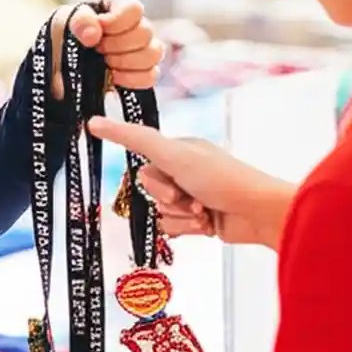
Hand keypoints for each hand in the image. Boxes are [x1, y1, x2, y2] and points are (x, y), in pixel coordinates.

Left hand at [50, 0, 163, 98]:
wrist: (60, 64)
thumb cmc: (63, 37)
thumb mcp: (62, 22)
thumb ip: (79, 21)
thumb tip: (93, 34)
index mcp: (117, 6)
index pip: (134, 9)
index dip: (117, 23)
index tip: (96, 34)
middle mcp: (135, 25)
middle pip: (145, 33)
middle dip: (117, 46)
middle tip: (97, 50)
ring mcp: (141, 48)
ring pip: (153, 54)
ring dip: (125, 62)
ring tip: (104, 63)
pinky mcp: (141, 72)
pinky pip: (151, 76)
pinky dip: (131, 79)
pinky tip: (113, 77)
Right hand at [85, 119, 295, 249]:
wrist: (258, 213)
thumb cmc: (220, 178)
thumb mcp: (172, 154)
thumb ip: (132, 138)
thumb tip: (92, 121)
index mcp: (180, 151)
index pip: (144, 168)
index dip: (154, 182)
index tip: (172, 184)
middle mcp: (185, 172)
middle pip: (151, 192)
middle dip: (169, 202)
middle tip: (191, 201)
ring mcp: (192, 196)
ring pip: (161, 213)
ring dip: (180, 217)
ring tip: (203, 214)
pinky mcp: (199, 220)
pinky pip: (174, 228)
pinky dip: (188, 229)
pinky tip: (206, 225)